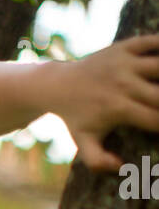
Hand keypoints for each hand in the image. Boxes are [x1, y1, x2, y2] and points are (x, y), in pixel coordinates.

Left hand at [61, 33, 158, 172]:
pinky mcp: (123, 47)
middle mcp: (123, 84)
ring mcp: (124, 63)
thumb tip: (121, 166)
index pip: (156, 119)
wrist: (58, 85)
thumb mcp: (84, 143)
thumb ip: (98, 161)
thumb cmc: (76, 119)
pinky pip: (151, 41)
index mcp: (118, 109)